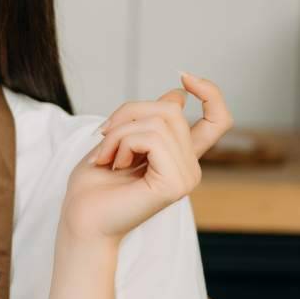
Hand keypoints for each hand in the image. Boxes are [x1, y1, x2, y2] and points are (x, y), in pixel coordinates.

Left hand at [61, 72, 232, 241]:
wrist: (80, 221)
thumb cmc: (94, 186)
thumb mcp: (121, 140)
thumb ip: (150, 121)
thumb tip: (178, 94)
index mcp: (180, 157)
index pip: (218, 120)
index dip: (211, 92)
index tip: (184, 77)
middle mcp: (189, 167)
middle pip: (171, 109)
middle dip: (128, 113)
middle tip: (103, 137)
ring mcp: (186, 177)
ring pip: (159, 120)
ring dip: (120, 132)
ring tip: (106, 156)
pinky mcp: (174, 184)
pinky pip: (151, 138)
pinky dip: (123, 143)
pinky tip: (113, 163)